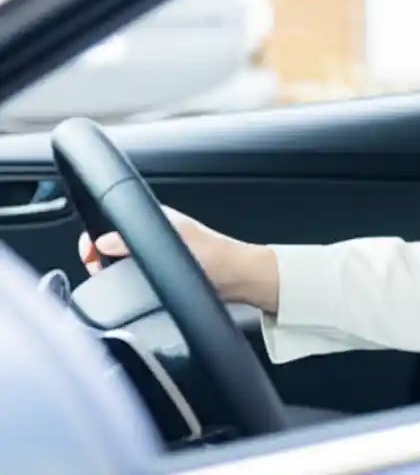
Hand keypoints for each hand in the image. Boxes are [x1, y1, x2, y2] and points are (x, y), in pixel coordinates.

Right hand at [77, 205, 279, 312]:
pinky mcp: (163, 275)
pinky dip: (124, 283)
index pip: (114, 224)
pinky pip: (133, 278)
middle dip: (99, 258)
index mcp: (157, 221)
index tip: (88, 252)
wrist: (239, 279)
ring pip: (121, 264)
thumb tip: (103, 242)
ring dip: (110, 272)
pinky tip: (124, 290)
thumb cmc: (217, 256)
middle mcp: (156, 236)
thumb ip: (138, 241)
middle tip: (97, 270)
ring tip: (108, 280)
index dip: (95, 238)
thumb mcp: (175, 243)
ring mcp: (158, 257)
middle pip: (113, 246)